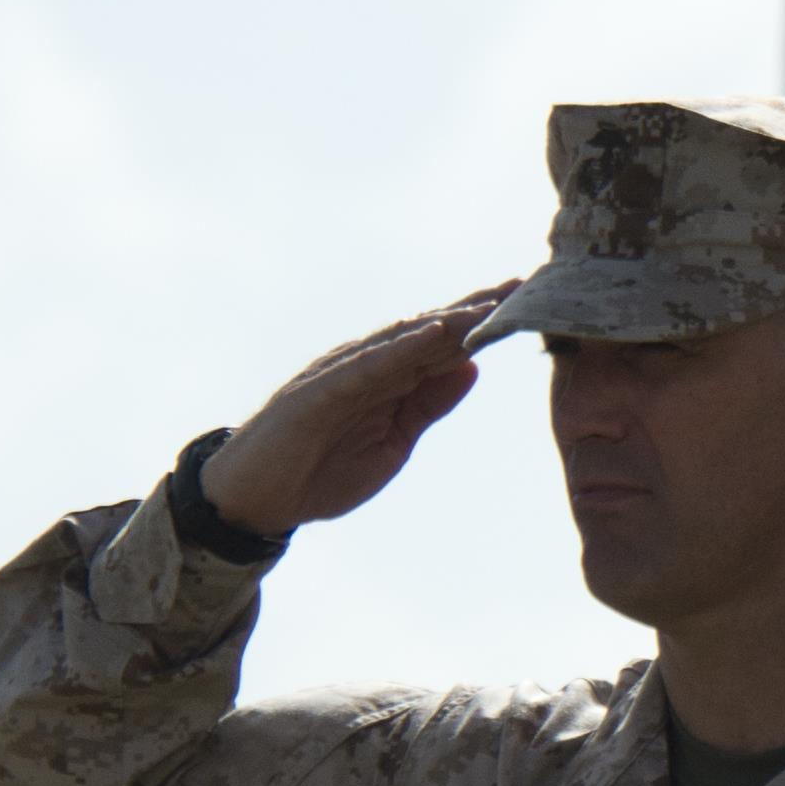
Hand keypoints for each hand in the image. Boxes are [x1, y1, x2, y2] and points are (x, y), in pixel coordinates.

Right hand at [205, 300, 505, 550]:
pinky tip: (434, 333)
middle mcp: (367, 366)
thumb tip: (470, 366)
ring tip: (491, 304)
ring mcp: (342, 375)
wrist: (256, 500)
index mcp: (388, 380)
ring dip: (448, 320)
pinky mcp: (319, 392)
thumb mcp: (393, 443)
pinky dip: (401, 348)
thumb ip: (427, 404)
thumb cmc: (321, 471)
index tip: (527, 304)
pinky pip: (367, 366)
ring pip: (403, 339)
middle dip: (475, 310)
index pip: (443, 345)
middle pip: (429, 330)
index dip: (483, 325)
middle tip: (523, 285)